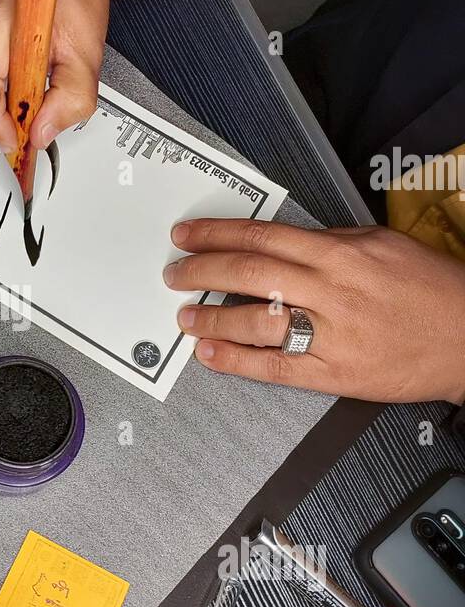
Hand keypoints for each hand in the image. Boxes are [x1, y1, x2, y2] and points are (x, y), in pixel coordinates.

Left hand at [164, 219, 464, 403]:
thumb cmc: (431, 290)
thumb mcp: (381, 245)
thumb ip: (330, 242)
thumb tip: (283, 241)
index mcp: (340, 254)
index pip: (262, 235)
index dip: (216, 234)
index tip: (187, 236)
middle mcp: (332, 290)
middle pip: (249, 272)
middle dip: (202, 270)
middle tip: (174, 272)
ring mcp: (332, 333)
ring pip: (256, 319)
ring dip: (212, 315)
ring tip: (185, 314)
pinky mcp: (335, 372)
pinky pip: (274, 367)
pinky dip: (236, 359)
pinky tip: (210, 352)